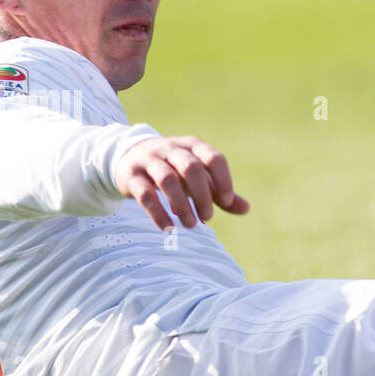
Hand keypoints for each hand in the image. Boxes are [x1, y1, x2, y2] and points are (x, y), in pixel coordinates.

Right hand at [115, 136, 251, 230]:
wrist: (128, 158)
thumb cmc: (173, 170)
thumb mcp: (197, 177)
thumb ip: (219, 192)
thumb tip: (246, 209)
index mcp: (192, 146)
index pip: (213, 158)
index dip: (223, 181)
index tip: (225, 202)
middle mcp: (171, 149)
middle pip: (191, 167)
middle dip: (203, 195)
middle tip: (207, 217)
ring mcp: (149, 160)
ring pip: (168, 179)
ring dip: (182, 205)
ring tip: (190, 224)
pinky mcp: (131, 175)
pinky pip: (145, 194)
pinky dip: (158, 213)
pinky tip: (168, 229)